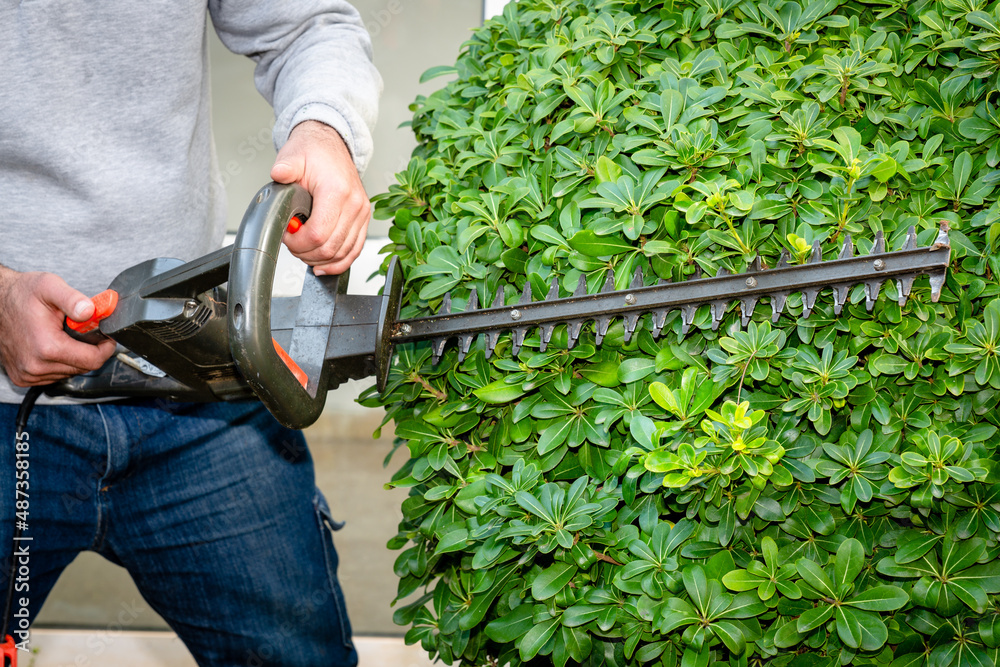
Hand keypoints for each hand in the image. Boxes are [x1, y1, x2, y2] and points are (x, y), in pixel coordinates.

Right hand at [0, 268, 115, 385]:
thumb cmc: (22, 293)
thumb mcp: (50, 286)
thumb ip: (72, 299)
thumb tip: (90, 311)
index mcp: (47, 348)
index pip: (93, 361)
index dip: (105, 348)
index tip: (105, 336)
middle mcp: (36, 366)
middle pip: (83, 368)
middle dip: (90, 350)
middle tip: (83, 331)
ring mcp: (28, 375)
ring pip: (69, 372)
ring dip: (74, 357)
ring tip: (65, 336)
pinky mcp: (23, 378)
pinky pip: (54, 375)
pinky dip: (60, 363)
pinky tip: (53, 346)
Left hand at [270, 121, 370, 274]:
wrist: (331, 146)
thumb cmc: (314, 152)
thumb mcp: (294, 156)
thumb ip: (285, 167)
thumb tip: (278, 175)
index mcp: (337, 191)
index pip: (318, 234)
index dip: (298, 243)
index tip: (287, 235)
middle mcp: (355, 204)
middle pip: (331, 248)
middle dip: (306, 253)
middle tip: (292, 244)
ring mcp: (362, 213)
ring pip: (343, 253)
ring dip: (320, 259)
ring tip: (303, 252)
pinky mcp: (363, 219)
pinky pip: (355, 250)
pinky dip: (339, 262)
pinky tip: (323, 265)